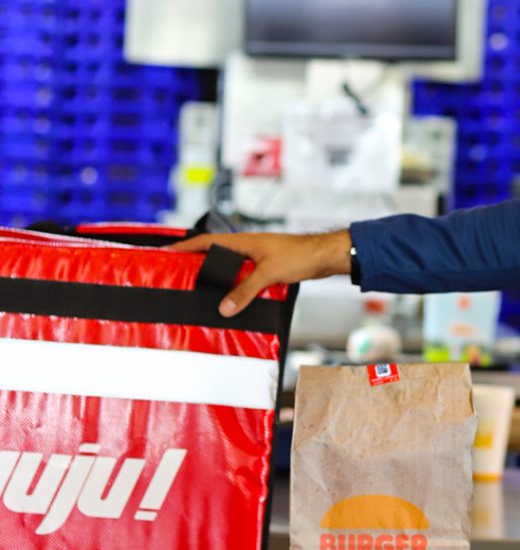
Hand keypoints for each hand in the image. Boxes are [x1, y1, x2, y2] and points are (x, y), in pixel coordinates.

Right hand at [167, 230, 351, 316]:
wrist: (325, 257)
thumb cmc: (300, 255)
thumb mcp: (269, 273)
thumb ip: (245, 290)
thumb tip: (223, 308)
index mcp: (243, 241)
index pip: (206, 241)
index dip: (184, 247)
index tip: (164, 253)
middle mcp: (247, 248)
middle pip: (214, 256)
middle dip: (196, 266)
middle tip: (176, 279)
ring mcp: (256, 259)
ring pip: (229, 269)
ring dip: (217, 280)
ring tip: (198, 295)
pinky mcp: (266, 269)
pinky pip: (243, 279)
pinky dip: (234, 288)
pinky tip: (229, 302)